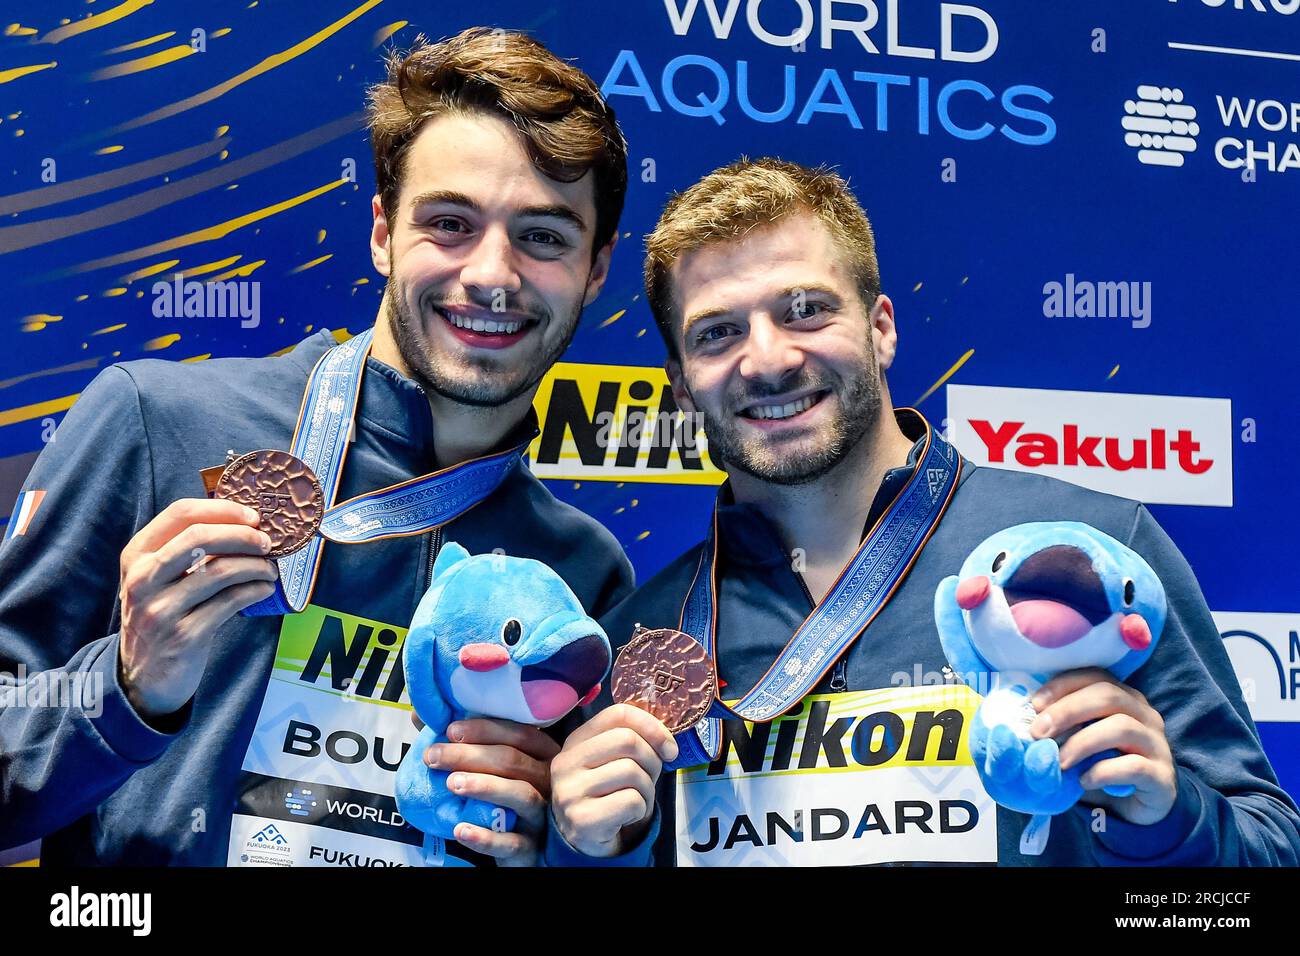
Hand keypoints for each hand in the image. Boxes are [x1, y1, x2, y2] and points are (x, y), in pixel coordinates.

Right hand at [118, 498, 277, 718]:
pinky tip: (264, 589)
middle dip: (242, 535)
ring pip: (219, 571)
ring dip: (255, 566)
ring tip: (269, 569)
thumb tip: (245, 523)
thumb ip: (187, 550)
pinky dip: (254, 590)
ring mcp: (161, 609)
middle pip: (199, 538)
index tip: (252, 516)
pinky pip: (229, 602)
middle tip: (267, 542)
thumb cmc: (162, 614)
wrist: (143, 675)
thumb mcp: (158, 578)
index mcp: (136, 555)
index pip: (179, 513)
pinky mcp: (183, 635)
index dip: (222, 509)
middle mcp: (142, 579)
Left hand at [423, 717, 558, 865]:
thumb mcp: (488, 767)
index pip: (520, 734)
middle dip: (470, 755)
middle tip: (434, 756)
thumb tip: (419, 715)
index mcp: (542, 756)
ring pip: (521, 795)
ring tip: (451, 783)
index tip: (451, 731)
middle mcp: (547, 782)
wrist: (518, 845)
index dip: (486, 730)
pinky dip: (486, 837)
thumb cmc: (502, 798)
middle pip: (514, 761)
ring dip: (485, 786)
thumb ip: (461, 741)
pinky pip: (512, 843)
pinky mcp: (531, 848)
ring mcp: (542, 816)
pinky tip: (461, 829)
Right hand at [551, 704, 677, 857]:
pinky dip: (641, 809)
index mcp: (575, 741)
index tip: (668, 748)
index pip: (618, 714)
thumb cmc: (608, 795)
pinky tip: (628, 815)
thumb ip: (631, 741)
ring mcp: (570, 791)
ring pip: (632, 772)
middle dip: (652, 761)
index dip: (651, 726)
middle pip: (627, 741)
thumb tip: (666, 741)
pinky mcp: (581, 819)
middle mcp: (566, 763)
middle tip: (650, 778)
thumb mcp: (613, 761)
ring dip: (647, 789)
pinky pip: (631, 801)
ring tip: (636, 799)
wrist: (586, 841)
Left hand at [1030, 667, 1176, 824]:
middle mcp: (1144, 714)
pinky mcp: (1161, 775)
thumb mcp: (1081, 740)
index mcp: (1124, 698)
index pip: (1095, 676)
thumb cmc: (1103, 764)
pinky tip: (1084, 781)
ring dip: (1082, 742)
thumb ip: (1062, 726)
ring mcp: (1157, 744)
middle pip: (1108, 696)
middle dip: (1067, 710)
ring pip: (1122, 727)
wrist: (1139, 806)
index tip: (1034, 704)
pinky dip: (1103, 771)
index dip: (1062, 685)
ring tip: (1059, 762)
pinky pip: (1134, 766)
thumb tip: (1026, 719)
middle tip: (1038, 733)